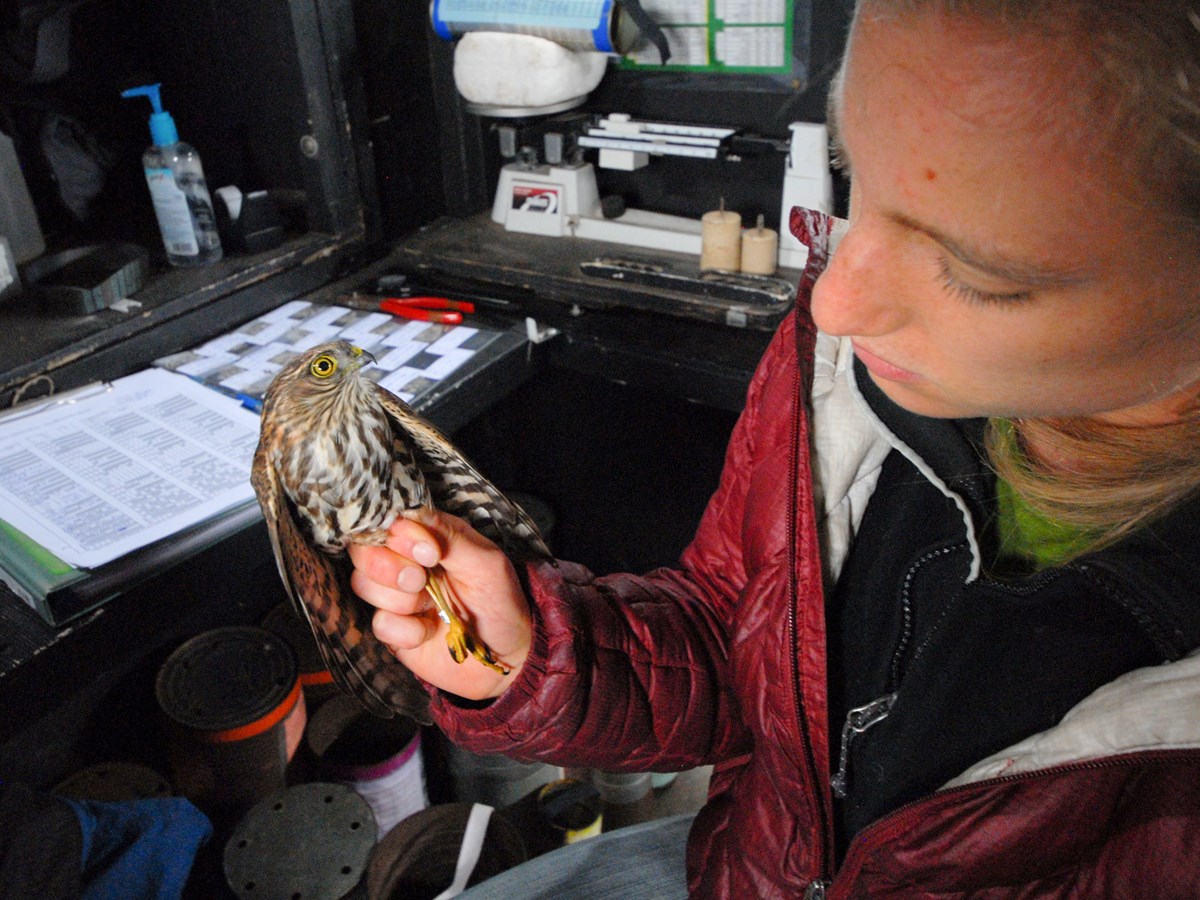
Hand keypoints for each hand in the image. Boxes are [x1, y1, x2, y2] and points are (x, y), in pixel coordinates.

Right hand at [348, 509, 531, 700]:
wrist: (506, 656)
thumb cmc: (501, 602)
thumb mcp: (486, 563)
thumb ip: (449, 536)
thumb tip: (411, 514)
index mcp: (428, 537)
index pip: (389, 522)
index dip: (398, 536)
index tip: (430, 553)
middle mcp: (406, 562)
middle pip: (364, 551)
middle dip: (389, 567)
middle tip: (422, 581)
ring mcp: (396, 596)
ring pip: (364, 585)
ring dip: (401, 600)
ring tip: (432, 607)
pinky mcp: (393, 630)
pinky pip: (379, 624)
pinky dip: (406, 631)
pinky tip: (429, 632)